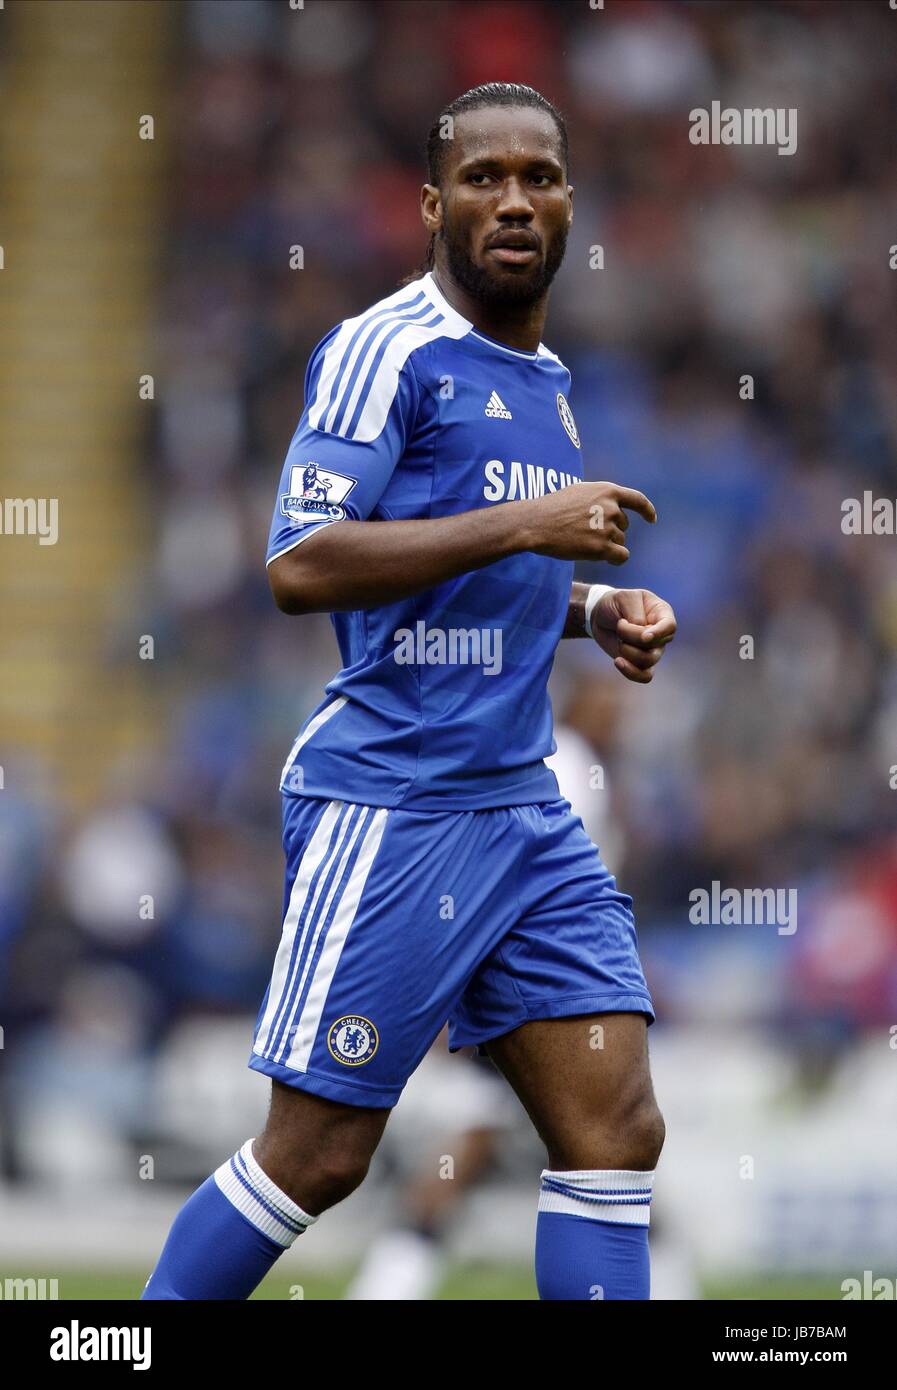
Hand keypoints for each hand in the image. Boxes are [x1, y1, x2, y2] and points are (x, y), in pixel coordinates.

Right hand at [526, 481, 655, 563]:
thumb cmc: (552, 508)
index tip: (651, 519)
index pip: (637, 500)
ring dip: (607, 545)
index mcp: (607, 490)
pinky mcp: (601, 547)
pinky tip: (607, 559)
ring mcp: (607, 527)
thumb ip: (599, 498)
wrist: (535, 523)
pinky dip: (616, 558)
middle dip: (611, 531)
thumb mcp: (579, 493)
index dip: (647, 510)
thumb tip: (615, 507)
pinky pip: (621, 556)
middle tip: (587, 534)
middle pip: (624, 525)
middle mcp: (611, 507)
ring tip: (583, 542)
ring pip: (620, 541)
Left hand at [589, 588, 676, 682]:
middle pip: (655, 645)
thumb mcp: (624, 598)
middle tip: (619, 624)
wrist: (600, 615)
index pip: (670, 626)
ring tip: (618, 639)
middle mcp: (661, 633)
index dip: (659, 633)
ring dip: (627, 651)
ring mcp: (653, 649)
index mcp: (662, 613)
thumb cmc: (616, 603)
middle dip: (631, 636)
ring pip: (648, 660)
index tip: (644, 636)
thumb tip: (644, 638)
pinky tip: (617, 661)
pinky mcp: (640, 662)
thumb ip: (636, 615)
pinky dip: (631, 672)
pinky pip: (645, 676)